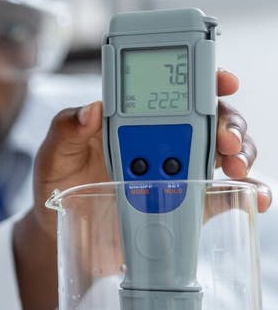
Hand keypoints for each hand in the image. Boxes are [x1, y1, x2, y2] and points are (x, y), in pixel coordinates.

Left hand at [12, 69, 270, 309]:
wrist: (58, 231)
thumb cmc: (57, 183)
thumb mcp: (52, 153)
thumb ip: (66, 128)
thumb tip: (90, 110)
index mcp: (131, 117)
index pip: (172, 89)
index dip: (204, 78)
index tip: (224, 81)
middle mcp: (161, 137)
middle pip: (210, 118)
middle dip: (229, 122)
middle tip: (227, 140)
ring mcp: (178, 168)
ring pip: (225, 151)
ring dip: (242, 153)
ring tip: (236, 166)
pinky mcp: (186, 202)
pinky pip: (225, 195)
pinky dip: (248, 194)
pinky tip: (256, 198)